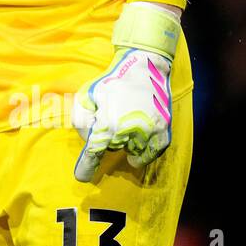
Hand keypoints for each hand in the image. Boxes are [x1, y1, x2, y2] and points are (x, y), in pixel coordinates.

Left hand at [72, 47, 171, 181]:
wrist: (144, 68)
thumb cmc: (113, 81)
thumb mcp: (88, 95)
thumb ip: (81, 119)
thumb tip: (88, 139)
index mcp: (108, 123)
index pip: (95, 152)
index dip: (86, 167)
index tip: (82, 178)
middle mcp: (130, 132)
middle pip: (114, 149)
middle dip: (109, 140)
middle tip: (112, 118)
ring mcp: (149, 133)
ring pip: (133, 153)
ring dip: (127, 144)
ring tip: (126, 123)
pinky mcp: (164, 132)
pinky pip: (152, 153)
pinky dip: (144, 152)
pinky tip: (138, 142)